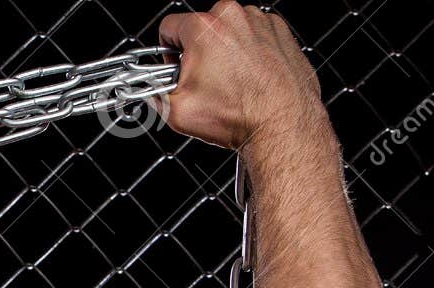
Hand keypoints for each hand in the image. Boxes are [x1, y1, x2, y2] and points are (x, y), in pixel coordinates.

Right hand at [160, 2, 325, 151]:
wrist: (282, 123)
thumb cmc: (238, 115)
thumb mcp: (177, 112)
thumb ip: (156, 96)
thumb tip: (152, 92)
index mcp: (205, 28)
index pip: (169, 27)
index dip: (166, 51)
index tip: (175, 67)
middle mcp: (235, 17)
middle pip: (202, 27)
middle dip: (198, 52)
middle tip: (204, 81)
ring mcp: (261, 22)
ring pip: (229, 31)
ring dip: (224, 51)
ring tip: (230, 82)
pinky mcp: (280, 32)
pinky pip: (255, 36)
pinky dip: (249, 53)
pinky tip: (249, 78)